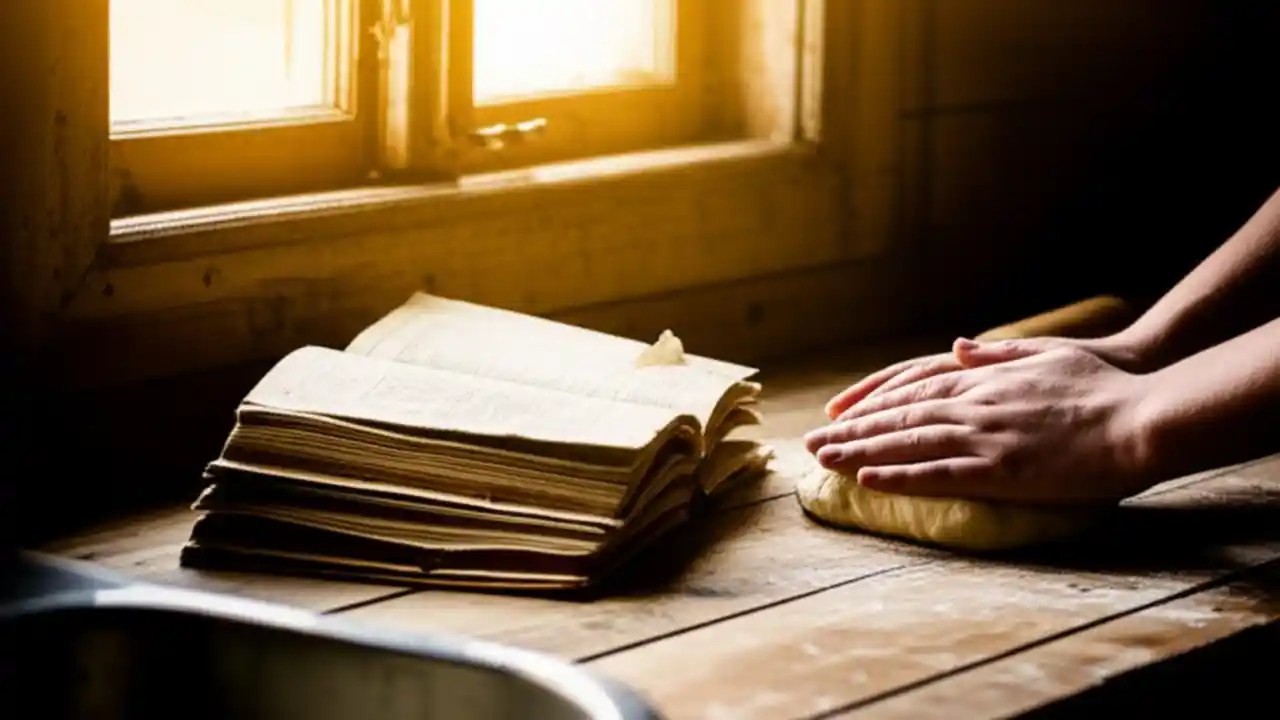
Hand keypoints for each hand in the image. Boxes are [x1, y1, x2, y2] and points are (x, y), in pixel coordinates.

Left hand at [805, 345, 1153, 503]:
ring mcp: (985, 437)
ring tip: (824, 462)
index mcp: (984, 379)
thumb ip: (998, 354)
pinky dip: (899, 476)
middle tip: (811, 444)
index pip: (913, 391)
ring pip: (907, 444)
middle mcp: (975, 404)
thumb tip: (960, 346)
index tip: (842, 414)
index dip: (873, 404)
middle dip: (852, 430)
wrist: (1143, 416)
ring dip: (860, 452)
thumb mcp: (1048, 354)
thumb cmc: (1104, 384)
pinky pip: (938, 474)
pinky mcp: (1001, 470)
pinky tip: (867, 480)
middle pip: (899, 417)